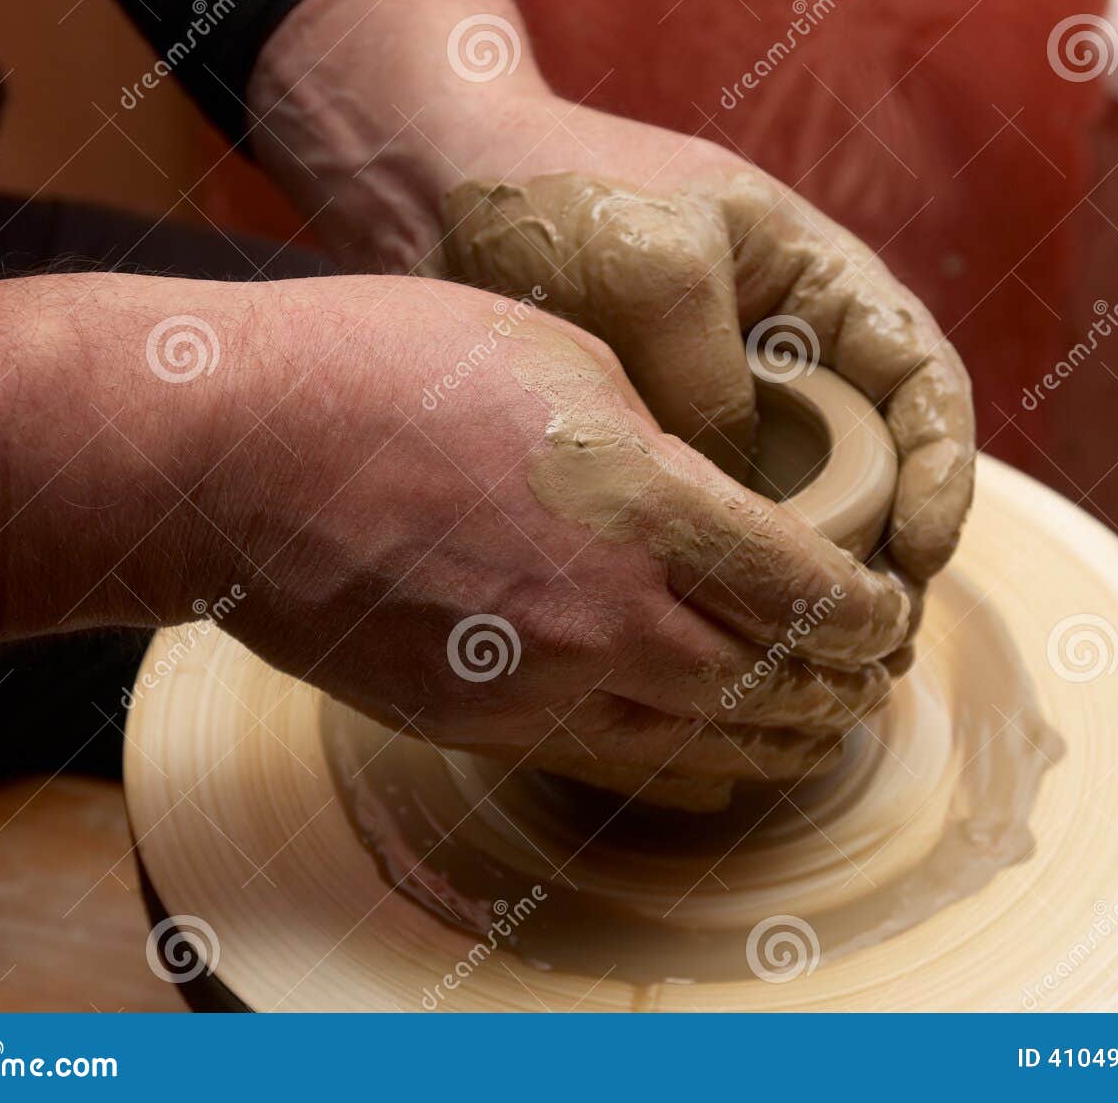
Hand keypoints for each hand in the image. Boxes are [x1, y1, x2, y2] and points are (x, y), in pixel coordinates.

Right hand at [0, 273, 908, 806]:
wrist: (232, 455)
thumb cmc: (387, 370)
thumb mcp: (563, 356)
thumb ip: (658, 447)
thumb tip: (706, 501)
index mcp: (642, 505)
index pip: (804, 590)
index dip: (867, 612)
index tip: (884, 609)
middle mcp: (604, 616)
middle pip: (769, 687)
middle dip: (838, 689)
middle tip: (869, 678)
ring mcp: (533, 686)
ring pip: (697, 746)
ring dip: (771, 742)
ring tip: (810, 731)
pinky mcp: (471, 723)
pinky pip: (608, 762)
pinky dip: (678, 760)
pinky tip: (699, 749)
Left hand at [248, 0, 973, 603]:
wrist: (440, 191)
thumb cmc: (558, 199)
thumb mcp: (652, 275)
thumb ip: (713, 386)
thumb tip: (743, 507)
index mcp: (818, 285)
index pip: (921, 380)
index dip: (944, 470)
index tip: (924, 552)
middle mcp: (788, 352)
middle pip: (879, 463)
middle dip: (890, 554)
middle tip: (871, 641)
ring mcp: (728, 402)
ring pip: (804, 505)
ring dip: (817, 579)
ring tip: (805, 658)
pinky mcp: (667, 446)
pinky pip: (722, 520)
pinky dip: (733, 573)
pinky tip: (718, 629)